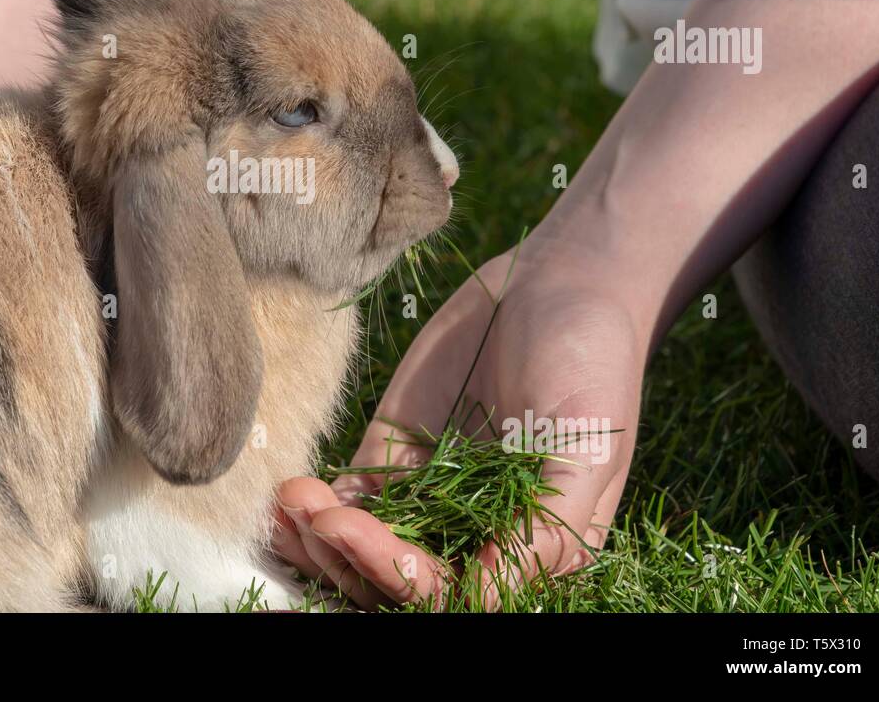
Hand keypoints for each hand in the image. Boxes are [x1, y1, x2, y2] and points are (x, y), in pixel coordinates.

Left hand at [273, 236, 644, 608]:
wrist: (555, 282)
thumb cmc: (592, 367)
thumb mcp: (586, 450)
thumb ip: (542, 529)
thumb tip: (481, 596)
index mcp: (523, 548)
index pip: (450, 591)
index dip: (401, 575)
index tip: (360, 531)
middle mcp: (470, 533)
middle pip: (393, 581)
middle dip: (349, 558)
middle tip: (317, 517)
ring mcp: (426, 493)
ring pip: (360, 547)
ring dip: (319, 540)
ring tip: (289, 503)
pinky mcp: (392, 452)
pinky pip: (346, 496)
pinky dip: (312, 504)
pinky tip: (287, 488)